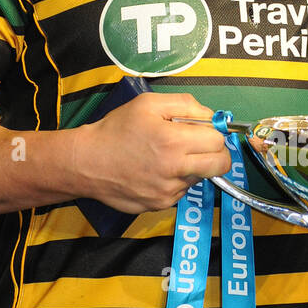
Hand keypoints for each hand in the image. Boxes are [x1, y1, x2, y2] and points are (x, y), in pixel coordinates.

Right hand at [73, 92, 231, 211]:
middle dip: (217, 153)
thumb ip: (186, 105)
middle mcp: (174, 169)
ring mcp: (169, 191)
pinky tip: (156, 170)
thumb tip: (211, 118)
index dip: (214, 133)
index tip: (203, 130)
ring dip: (192, 166)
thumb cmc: (117, 129)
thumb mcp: (149, 103)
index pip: (218, 141)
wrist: (87, 162)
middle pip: (220, 165)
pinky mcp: (161, 204)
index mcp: (173, 141)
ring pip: (200, 177)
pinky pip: (182, 190)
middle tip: (200, 146)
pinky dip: (176, 180)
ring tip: (167, 156)